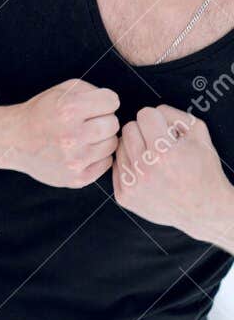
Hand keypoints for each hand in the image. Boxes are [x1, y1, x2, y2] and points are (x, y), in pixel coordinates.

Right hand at [4, 78, 119, 187]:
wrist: (14, 142)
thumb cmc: (41, 113)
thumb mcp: (61, 91)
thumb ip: (91, 91)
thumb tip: (114, 104)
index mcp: (68, 110)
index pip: (112, 101)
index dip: (102, 101)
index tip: (90, 106)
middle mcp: (72, 136)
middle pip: (113, 123)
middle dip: (102, 119)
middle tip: (85, 122)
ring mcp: (75, 160)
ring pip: (112, 144)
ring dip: (100, 139)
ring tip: (81, 137)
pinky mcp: (77, 178)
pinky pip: (106, 163)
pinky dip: (97, 156)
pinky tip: (80, 151)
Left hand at [115, 104, 233, 246]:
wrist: (204, 209)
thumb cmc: (203, 171)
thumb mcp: (200, 135)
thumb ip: (175, 115)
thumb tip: (153, 110)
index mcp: (165, 150)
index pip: (144, 114)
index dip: (156, 120)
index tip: (163, 129)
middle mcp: (145, 167)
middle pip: (128, 129)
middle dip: (143, 132)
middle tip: (158, 144)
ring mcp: (132, 184)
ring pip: (119, 147)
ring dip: (134, 149)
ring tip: (153, 160)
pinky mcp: (124, 196)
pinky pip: (116, 167)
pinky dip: (129, 167)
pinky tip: (146, 173)